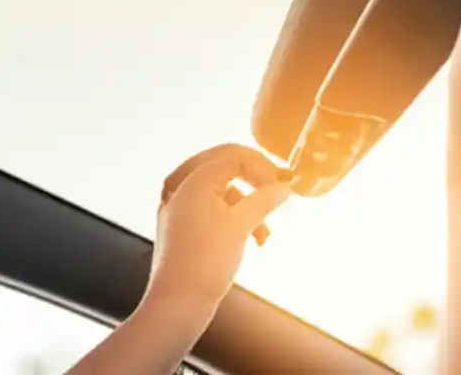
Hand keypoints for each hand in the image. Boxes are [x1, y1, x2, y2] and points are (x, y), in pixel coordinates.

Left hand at [145, 144, 290, 313]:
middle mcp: (180, 189)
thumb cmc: (207, 259)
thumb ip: (265, 199)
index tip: (282, 184)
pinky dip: (232, 217)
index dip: (262, 167)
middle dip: (252, 177)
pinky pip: (210, 209)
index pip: (234, 156)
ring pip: (218, 190)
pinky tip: (250, 239)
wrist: (179, 302)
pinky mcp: (180, 228)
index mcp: (192, 181)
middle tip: (274, 187)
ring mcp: (177, 209)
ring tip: (264, 229)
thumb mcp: (243, 223)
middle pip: (222, 165)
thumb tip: (283, 187)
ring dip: (245, 203)